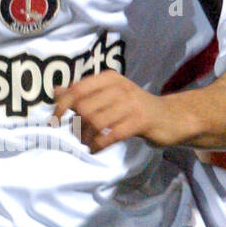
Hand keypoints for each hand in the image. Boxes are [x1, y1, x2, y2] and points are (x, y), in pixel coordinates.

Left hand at [52, 71, 172, 152]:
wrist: (171, 117)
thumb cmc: (135, 107)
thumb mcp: (110, 95)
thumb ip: (84, 93)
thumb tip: (56, 91)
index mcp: (110, 78)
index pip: (77, 89)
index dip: (62, 105)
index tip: (54, 120)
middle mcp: (120, 87)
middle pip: (85, 107)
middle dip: (75, 125)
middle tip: (77, 136)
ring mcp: (131, 104)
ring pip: (96, 121)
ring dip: (85, 137)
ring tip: (87, 143)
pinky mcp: (140, 121)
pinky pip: (111, 134)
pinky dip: (98, 144)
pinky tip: (96, 148)